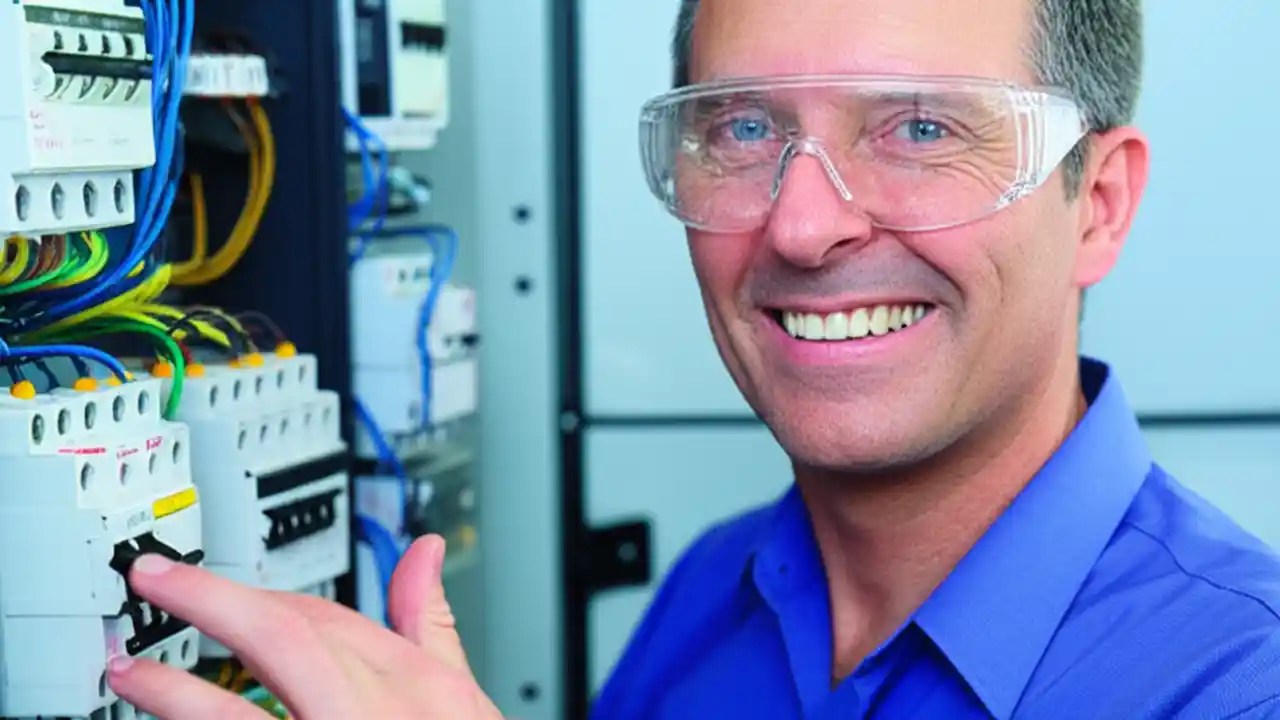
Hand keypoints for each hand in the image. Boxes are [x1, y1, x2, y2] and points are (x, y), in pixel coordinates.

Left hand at [107, 534, 502, 719]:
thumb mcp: (462, 700)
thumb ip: (432, 625)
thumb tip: (422, 553)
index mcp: (416, 684)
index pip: (328, 617)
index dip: (259, 593)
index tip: (212, 587)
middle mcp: (372, 717)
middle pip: (285, 639)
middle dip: (211, 602)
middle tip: (153, 579)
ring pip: (241, 715)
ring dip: (175, 691)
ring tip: (127, 673)